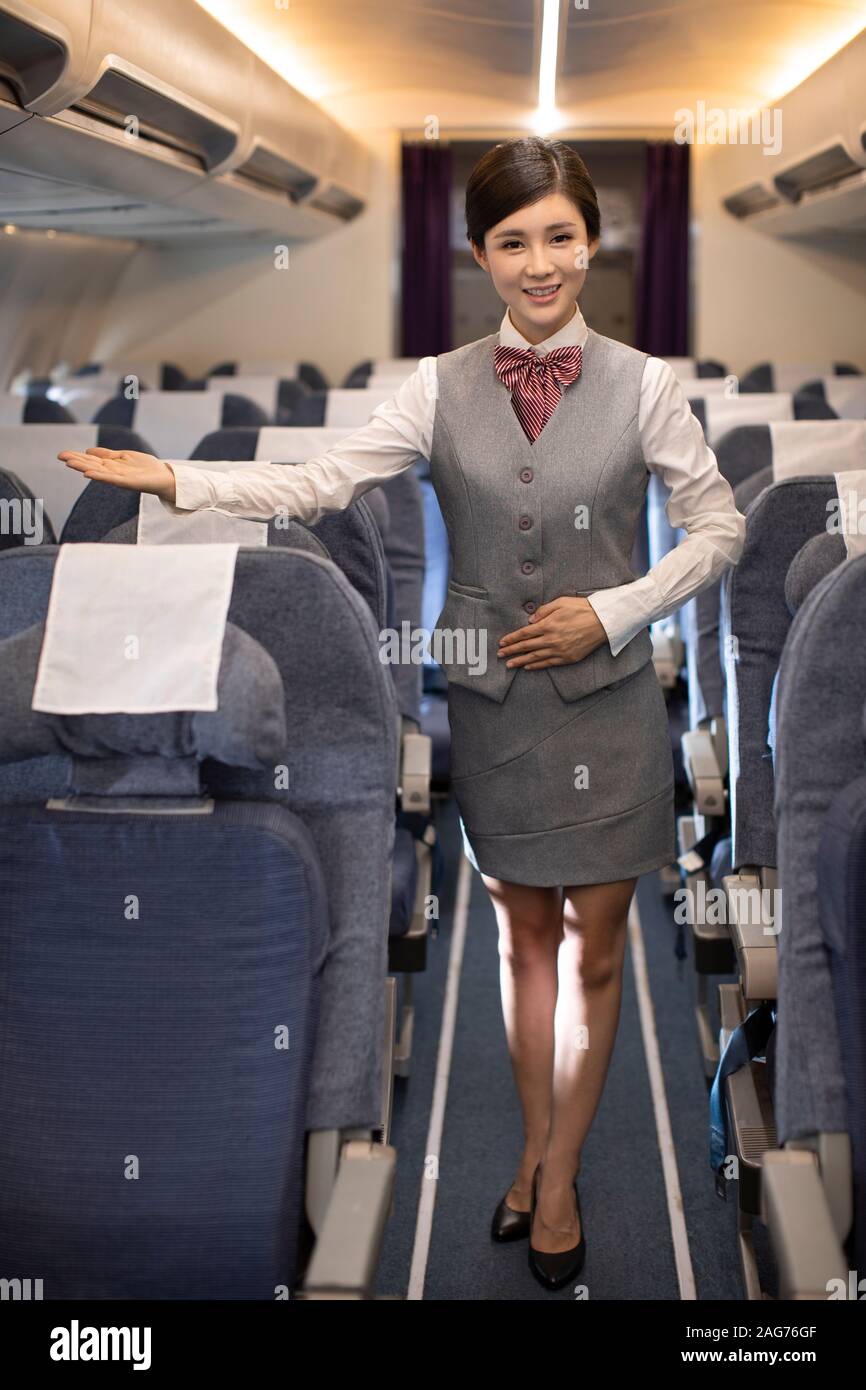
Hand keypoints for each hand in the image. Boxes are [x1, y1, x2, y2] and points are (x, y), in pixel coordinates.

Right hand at [57, 448, 175, 502]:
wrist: (165, 477)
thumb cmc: (146, 468)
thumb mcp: (123, 457)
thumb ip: (107, 455)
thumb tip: (88, 451)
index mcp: (111, 466)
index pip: (91, 460)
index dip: (77, 457)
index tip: (62, 454)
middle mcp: (113, 472)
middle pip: (92, 465)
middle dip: (77, 461)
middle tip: (61, 457)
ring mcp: (120, 478)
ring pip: (98, 472)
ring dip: (84, 468)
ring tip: (70, 464)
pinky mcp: (128, 483)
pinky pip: (112, 479)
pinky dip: (100, 476)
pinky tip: (89, 474)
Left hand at [497, 596, 606, 669]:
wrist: (603, 622)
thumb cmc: (582, 608)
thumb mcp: (561, 602)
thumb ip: (543, 611)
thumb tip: (530, 621)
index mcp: (548, 624)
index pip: (524, 633)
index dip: (512, 638)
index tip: (502, 642)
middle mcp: (552, 639)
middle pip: (526, 646)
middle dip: (511, 651)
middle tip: (500, 655)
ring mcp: (560, 650)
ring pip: (535, 657)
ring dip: (520, 661)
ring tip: (509, 665)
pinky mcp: (568, 658)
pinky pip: (548, 663)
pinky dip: (537, 666)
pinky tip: (528, 667)